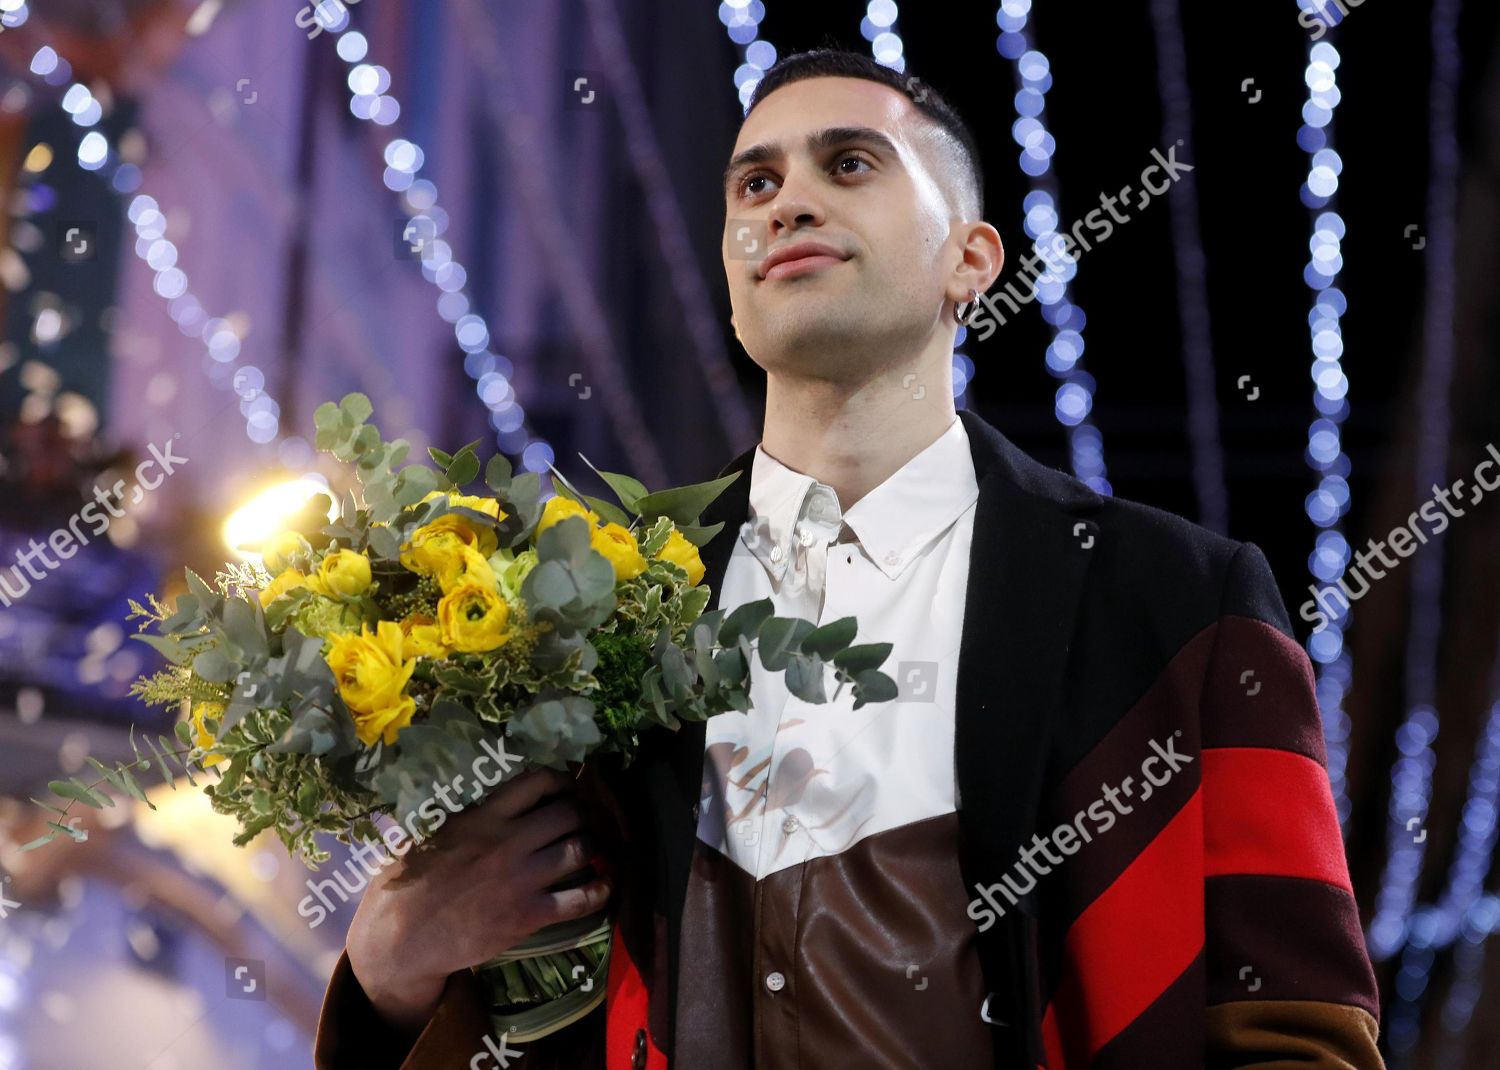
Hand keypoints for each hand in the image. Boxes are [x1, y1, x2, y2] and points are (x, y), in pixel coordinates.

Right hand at [345, 768, 609, 1033]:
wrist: (402, 935)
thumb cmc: (410, 881)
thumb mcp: (433, 831)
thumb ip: (467, 813)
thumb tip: (486, 791)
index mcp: (483, 816)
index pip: (537, 781)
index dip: (561, 781)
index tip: (566, 788)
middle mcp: (508, 841)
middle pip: (567, 814)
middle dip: (579, 816)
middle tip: (579, 824)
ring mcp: (521, 878)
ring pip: (579, 849)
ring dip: (590, 847)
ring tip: (587, 851)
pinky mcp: (528, 914)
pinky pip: (580, 899)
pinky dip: (600, 890)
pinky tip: (605, 886)